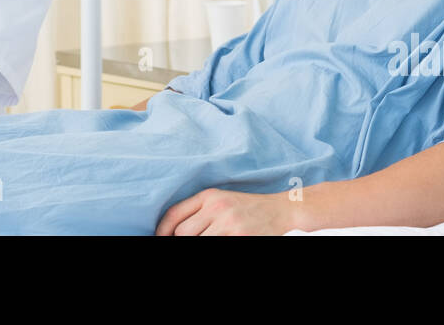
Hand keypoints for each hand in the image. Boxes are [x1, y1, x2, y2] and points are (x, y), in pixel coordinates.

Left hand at [155, 188, 294, 235]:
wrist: (284, 211)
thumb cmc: (249, 209)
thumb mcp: (223, 202)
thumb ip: (200, 213)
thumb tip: (175, 233)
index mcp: (209, 196)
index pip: (174, 214)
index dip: (162, 231)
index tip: (160, 239)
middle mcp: (217, 207)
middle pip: (183, 233)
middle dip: (182, 242)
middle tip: (187, 243)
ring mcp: (230, 223)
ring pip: (197, 242)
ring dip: (199, 244)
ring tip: (211, 239)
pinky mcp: (241, 236)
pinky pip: (216, 246)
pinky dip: (214, 247)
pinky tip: (223, 242)